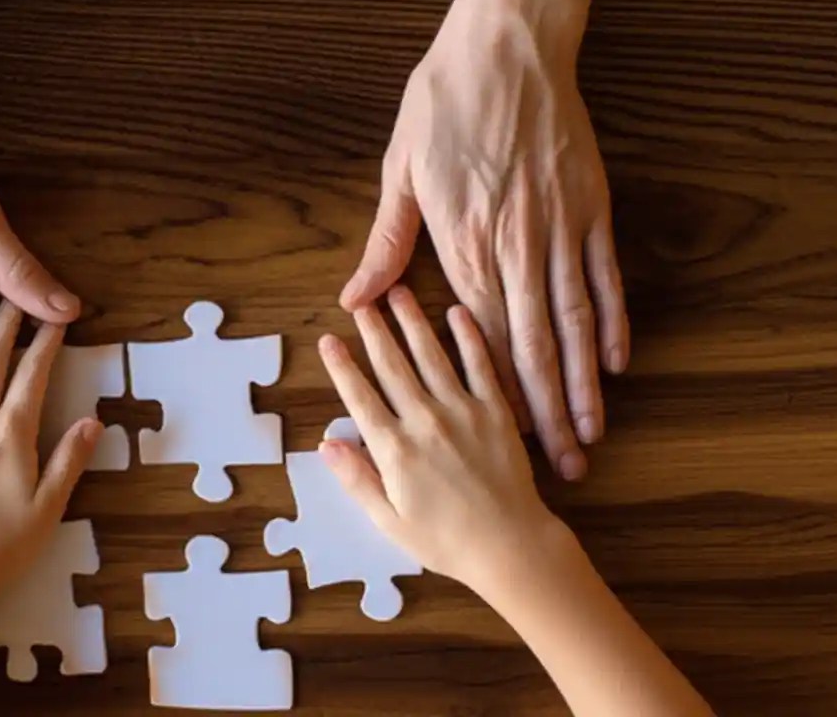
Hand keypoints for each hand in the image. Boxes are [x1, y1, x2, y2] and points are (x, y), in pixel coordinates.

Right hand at [318, 286, 564, 589]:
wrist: (510, 546)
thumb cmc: (445, 541)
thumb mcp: (388, 521)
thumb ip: (357, 479)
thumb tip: (326, 444)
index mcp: (394, 450)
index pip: (359, 397)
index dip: (341, 366)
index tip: (327, 340)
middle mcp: (424, 422)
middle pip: (392, 366)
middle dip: (372, 331)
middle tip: (360, 301)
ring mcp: (463, 413)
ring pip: (431, 356)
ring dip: (412, 322)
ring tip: (398, 291)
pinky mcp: (496, 412)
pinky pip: (480, 366)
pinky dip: (468, 337)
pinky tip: (456, 312)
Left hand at [340, 0, 627, 479]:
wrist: (506, 44)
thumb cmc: (446, 104)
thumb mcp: (401, 170)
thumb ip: (385, 242)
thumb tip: (357, 297)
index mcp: (466, 243)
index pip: (484, 341)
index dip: (498, 398)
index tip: (507, 445)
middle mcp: (518, 246)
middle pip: (535, 347)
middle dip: (548, 413)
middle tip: (563, 465)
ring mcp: (561, 229)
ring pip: (577, 322)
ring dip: (585, 383)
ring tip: (592, 432)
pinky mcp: (592, 206)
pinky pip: (606, 276)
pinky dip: (615, 322)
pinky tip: (618, 362)